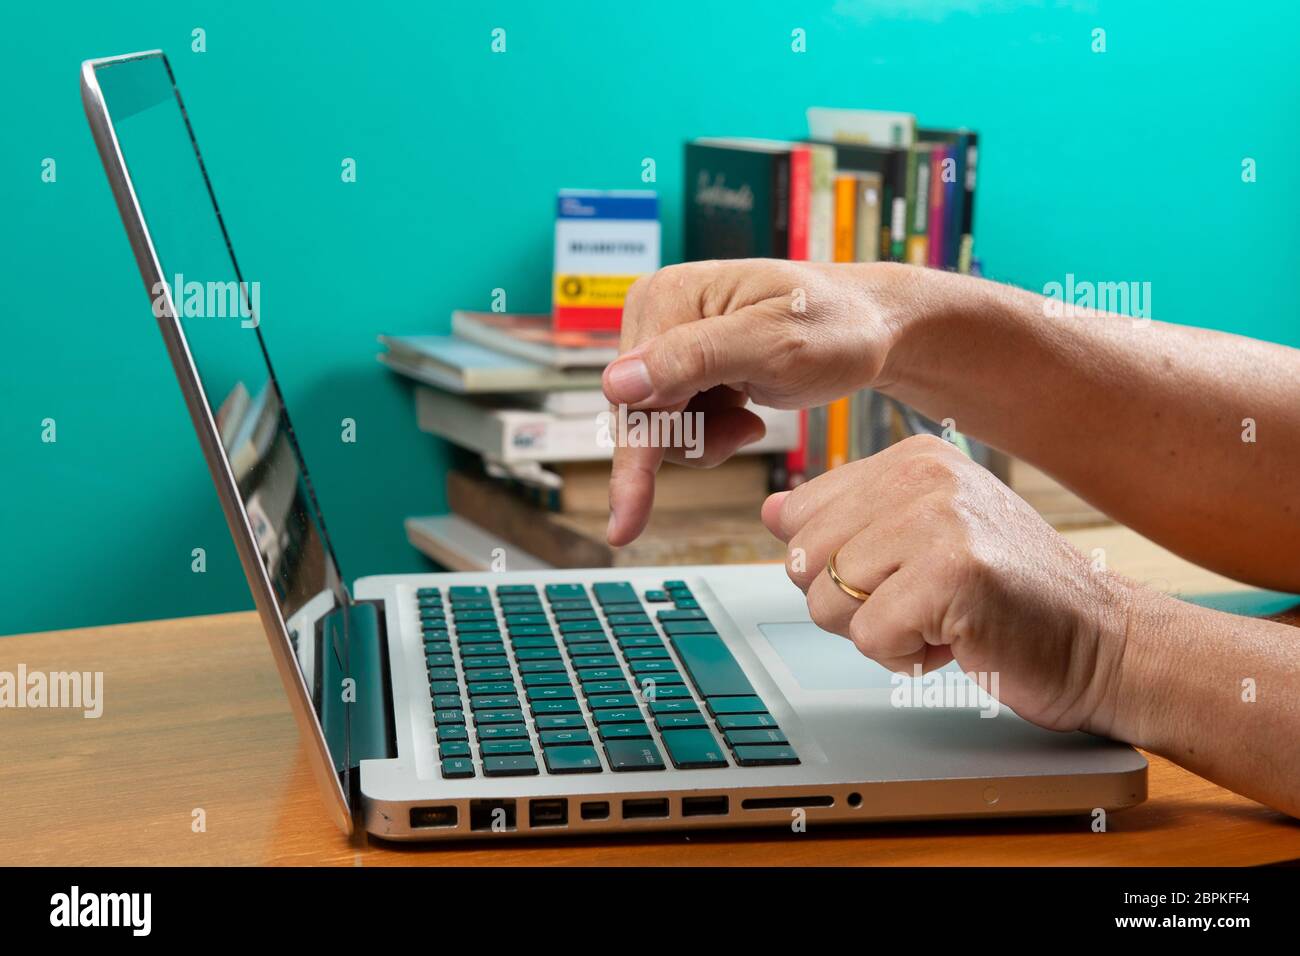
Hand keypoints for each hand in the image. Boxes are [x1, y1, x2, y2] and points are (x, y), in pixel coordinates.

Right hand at [602, 259, 914, 544]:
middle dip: (691, 439)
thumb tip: (615, 384)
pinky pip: (675, 420)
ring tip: (752, 419)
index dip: (640, 451)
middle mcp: (655, 313)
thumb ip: (695, 359)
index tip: (626, 520)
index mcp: (665, 297)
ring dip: (704, 438)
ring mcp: (667, 339)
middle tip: (749, 431)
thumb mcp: (774, 345)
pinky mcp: (683, 363)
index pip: (632, 393)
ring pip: (656, 425)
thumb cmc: (837, 327)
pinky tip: (746, 412)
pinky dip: (710, 432)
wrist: (872, 327)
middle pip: (639, 412)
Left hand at [763, 433, 1135, 733]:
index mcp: (913, 459)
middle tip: (918, 603)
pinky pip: (869, 637)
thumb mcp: (922, 538)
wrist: (1100, 640)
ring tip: (939, 618)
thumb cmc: (1009, 595)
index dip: (833, 565)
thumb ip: (848, 521)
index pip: (800, 512)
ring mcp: (939, 521)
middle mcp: (924, 477)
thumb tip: (771, 512)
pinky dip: (905, 658)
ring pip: (827, 602)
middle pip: (804, 560)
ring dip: (878, 633)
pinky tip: (955, 640)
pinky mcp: (952, 575)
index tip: (894, 573)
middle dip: (849, 604)